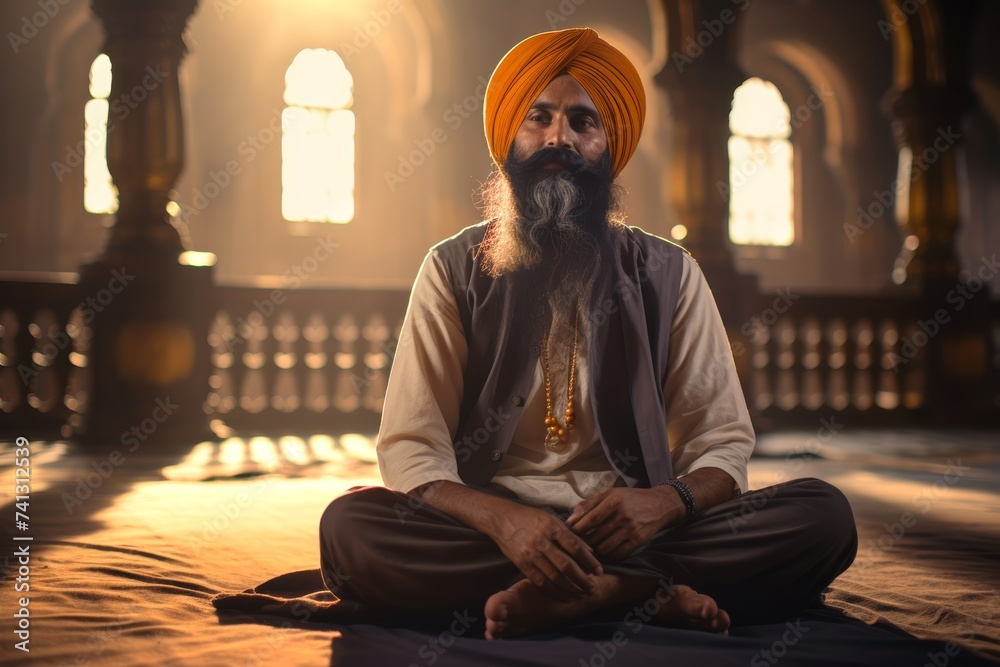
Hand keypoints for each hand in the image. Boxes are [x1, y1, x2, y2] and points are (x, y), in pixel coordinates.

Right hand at [490, 503, 603, 597]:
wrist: (501, 519)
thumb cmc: (529, 517)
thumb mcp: (550, 518)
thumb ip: (568, 534)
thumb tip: (589, 549)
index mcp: (552, 527)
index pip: (575, 547)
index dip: (589, 561)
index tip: (599, 571)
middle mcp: (542, 541)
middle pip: (567, 566)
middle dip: (582, 580)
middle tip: (593, 588)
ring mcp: (530, 554)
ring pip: (554, 576)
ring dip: (570, 588)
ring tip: (581, 594)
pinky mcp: (521, 564)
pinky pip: (540, 581)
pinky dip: (553, 590)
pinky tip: (562, 595)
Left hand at [566, 487, 682, 560]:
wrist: (660, 505)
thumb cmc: (630, 498)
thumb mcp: (610, 494)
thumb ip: (589, 504)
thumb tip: (570, 519)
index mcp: (613, 501)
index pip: (589, 519)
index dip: (576, 529)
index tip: (568, 533)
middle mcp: (622, 515)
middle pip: (595, 536)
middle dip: (583, 543)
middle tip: (575, 546)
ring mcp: (631, 530)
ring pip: (604, 548)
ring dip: (594, 552)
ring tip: (587, 551)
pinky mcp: (638, 541)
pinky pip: (618, 554)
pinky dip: (608, 556)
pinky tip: (603, 554)